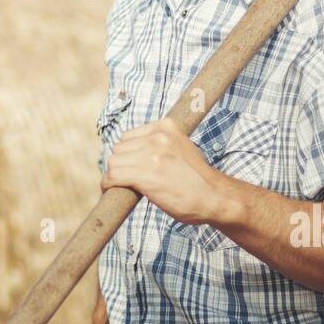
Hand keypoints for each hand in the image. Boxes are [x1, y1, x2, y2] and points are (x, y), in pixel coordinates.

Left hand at [101, 117, 223, 226]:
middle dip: (120, 164)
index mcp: (167, 126)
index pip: (129, 136)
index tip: (130, 166)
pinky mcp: (145, 175)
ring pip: (114, 162)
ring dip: (114, 175)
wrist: (214, 197)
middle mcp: (158, 137)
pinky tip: (111, 190)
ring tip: (123, 185)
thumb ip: (160, 145)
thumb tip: (133, 153)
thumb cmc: (198, 179)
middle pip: (119, 148)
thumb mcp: (182, 148)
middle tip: (127, 179)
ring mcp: (151, 154)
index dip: (127, 154)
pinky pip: (113, 176)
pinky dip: (108, 184)